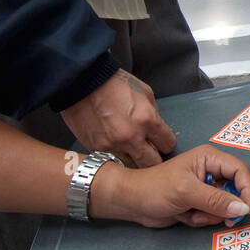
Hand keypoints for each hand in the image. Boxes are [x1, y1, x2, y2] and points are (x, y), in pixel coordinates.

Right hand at [61, 69, 176, 167]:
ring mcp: (112, 145)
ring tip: (133, 151)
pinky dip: (117, 158)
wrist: (82, 82)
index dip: (166, 143)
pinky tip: (117, 149)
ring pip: (132, 167)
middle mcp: (130, 136)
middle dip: (154, 158)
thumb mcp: (144, 92)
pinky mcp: (96, 149)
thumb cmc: (113, 84)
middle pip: (152, 163)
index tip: (162, 141)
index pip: (167, 145)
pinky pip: (113, 162)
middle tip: (151, 151)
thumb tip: (158, 129)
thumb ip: (154, 113)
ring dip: (135, 161)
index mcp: (146, 120)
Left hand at [89, 145, 249, 227]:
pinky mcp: (201, 202)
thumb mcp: (186, 192)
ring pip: (226, 206)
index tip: (246, 209)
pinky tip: (186, 215)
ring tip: (190, 213)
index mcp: (210, 158)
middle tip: (214, 217)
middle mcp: (211, 171)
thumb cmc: (153, 188)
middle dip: (224, 207)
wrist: (132, 203)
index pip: (241, 172)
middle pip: (236, 191)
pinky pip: (214, 214)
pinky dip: (202, 219)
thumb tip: (242, 208)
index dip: (247, 190)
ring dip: (210, 215)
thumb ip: (216, 200)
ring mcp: (207, 188)